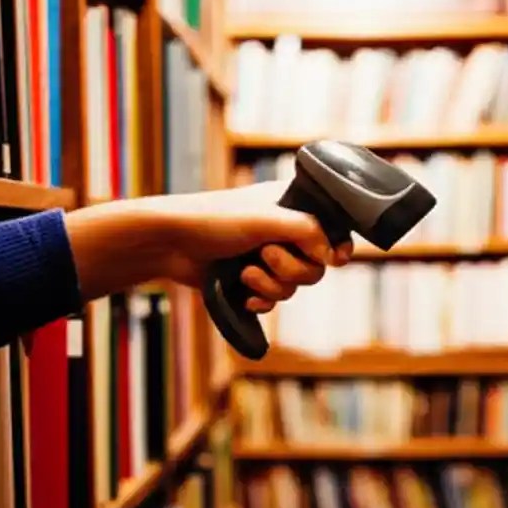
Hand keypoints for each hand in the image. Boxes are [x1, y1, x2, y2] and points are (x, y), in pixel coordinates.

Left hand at [152, 180, 353, 311]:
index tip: (336, 259)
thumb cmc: (213, 220)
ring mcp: (268, 257)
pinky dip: (261, 301)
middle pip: (316, 267)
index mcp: (292, 206)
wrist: (168, 243)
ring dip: (271, 286)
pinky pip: (274, 301)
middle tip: (265, 255)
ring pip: (294, 287)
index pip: (332, 228)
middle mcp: (284, 231)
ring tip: (245, 273)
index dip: (338, 246)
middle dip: (291, 268)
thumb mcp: (266, 220)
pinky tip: (244, 295)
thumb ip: (307, 232)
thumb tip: (333, 257)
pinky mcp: (252, 280)